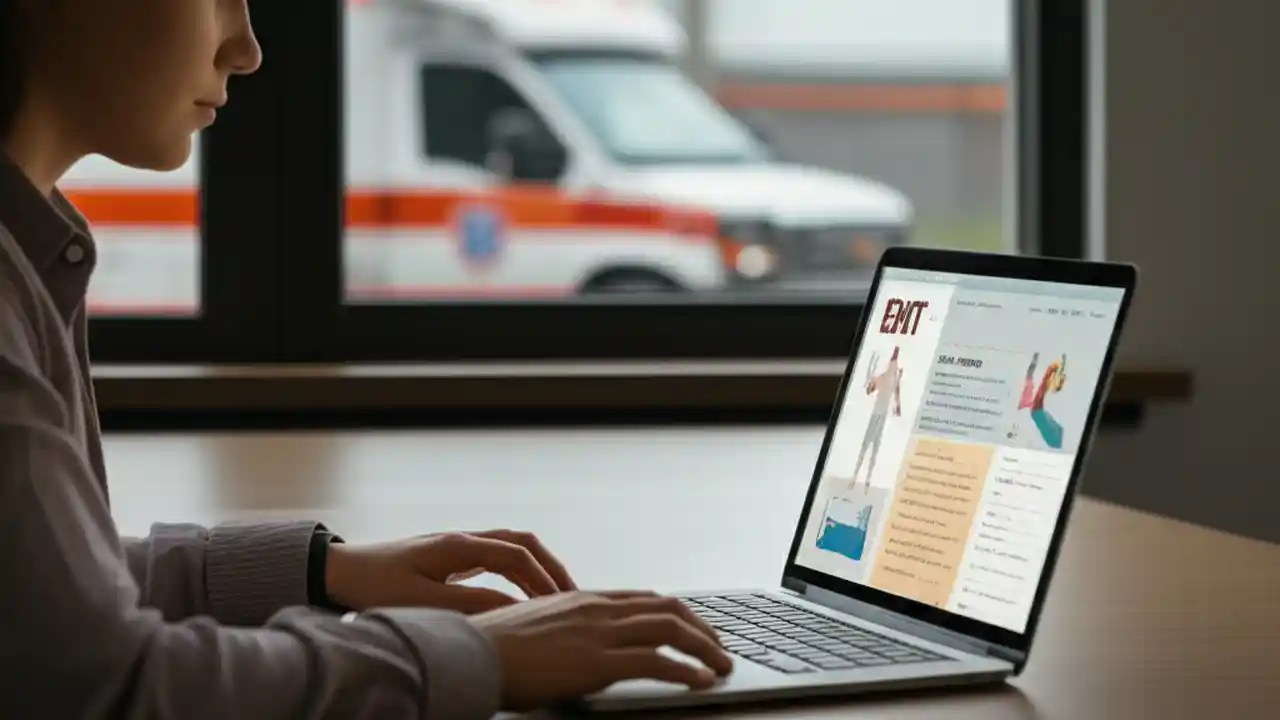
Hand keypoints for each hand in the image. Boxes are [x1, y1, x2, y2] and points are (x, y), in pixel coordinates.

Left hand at [325, 530, 577, 613]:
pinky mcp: (449, 558)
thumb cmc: (374, 587)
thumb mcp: (422, 601)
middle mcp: (463, 539)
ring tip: (557, 597)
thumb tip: (513, 609)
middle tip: (575, 596)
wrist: (337, 571)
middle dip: (552, 568)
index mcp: (459, 546)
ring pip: (511, 548)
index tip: (564, 603)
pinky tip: (522, 597)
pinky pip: (496, 559)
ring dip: (537, 570)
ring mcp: (456, 546)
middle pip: (523, 544)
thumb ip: (469, 603)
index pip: (518, 556)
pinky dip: (518, 573)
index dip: (545, 579)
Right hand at [471, 591, 733, 710]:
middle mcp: (598, 608)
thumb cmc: (494, 646)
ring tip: (721, 665)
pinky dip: (688, 670)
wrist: (471, 653)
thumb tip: (578, 644)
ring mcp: (600, 633)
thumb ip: (566, 628)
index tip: (694, 627)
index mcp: (584, 599)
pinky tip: (702, 681)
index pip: (646, 598)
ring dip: (705, 648)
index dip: (677, 612)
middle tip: (718, 647)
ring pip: (671, 629)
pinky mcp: (599, 661)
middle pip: (668, 608)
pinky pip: (658, 661)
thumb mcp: (537, 625)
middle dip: (701, 628)